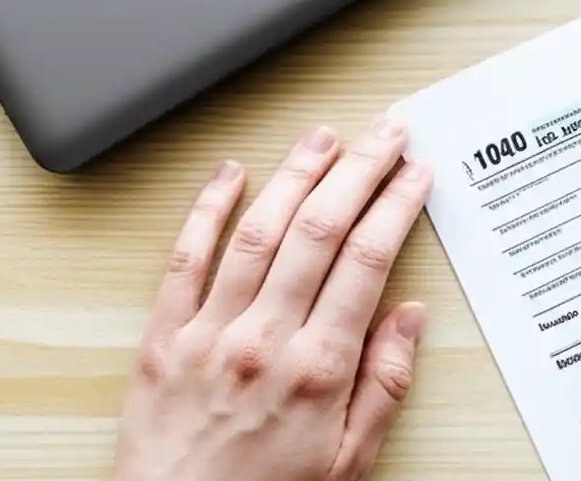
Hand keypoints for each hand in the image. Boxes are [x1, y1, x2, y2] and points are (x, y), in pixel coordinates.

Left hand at [115, 119, 431, 480]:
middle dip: (359, 170)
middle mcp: (265, 338)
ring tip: (323, 136)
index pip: (367, 261)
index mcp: (319, 368)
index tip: (416, 174)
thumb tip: (410, 317)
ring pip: (258, 230)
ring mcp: (210, 331)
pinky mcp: (164, 336)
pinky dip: (207, 208)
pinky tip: (230, 173)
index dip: (396, 207)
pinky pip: (186, 258)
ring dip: (294, 174)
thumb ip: (384, 385)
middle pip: (319, 230)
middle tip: (385, 133)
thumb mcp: (349, 462)